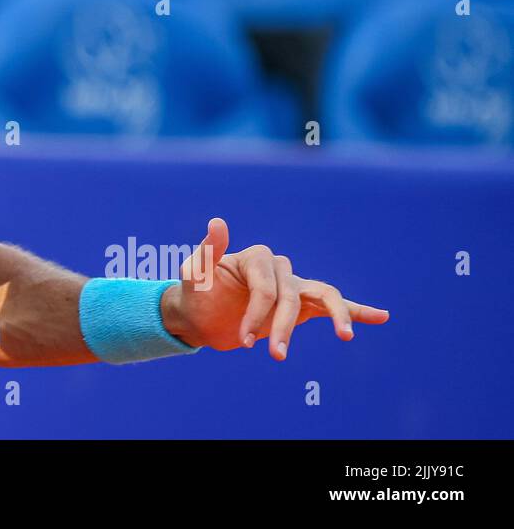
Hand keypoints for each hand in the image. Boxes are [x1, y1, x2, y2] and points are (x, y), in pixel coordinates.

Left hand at [160, 217, 389, 359]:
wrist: (202, 316)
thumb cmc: (197, 294)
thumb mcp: (195, 275)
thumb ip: (208, 251)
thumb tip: (218, 222)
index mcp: (256, 257)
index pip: (267, 285)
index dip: (257, 313)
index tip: (242, 339)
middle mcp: (279, 267)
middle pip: (292, 296)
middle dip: (283, 327)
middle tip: (274, 355)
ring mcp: (294, 286)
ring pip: (324, 294)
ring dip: (335, 317)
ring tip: (345, 336)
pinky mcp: (302, 306)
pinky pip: (333, 305)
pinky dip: (357, 310)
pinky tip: (382, 316)